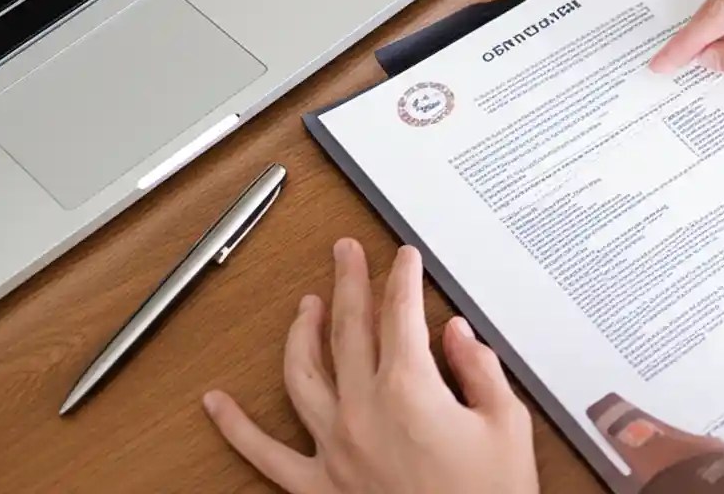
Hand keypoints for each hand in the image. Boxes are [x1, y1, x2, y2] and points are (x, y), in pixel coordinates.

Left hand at [202, 239, 538, 493]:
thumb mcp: (507, 424)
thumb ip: (480, 369)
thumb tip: (457, 335)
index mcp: (410, 389)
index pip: (401, 314)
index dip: (402, 279)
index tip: (404, 261)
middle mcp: (364, 411)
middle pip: (348, 329)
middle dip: (348, 283)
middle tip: (344, 253)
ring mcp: (336, 448)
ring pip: (303, 374)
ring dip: (301, 332)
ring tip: (306, 305)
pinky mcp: (321, 486)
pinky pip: (266, 454)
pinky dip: (236, 428)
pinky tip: (217, 404)